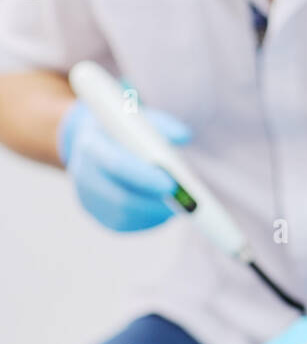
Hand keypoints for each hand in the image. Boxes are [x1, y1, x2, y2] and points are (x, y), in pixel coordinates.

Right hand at [57, 100, 192, 231]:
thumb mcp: (137, 119)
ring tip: (180, 206)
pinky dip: (148, 219)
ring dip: (154, 213)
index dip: (145, 177)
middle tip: (184, 204)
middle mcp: (84, 174)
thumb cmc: (122, 129)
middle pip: (119, 198)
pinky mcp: (96, 213)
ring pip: (123, 216)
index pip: (117, 165)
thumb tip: (184, 135)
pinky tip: (165, 210)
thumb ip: (161, 125)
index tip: (172, 184)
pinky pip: (124, 224)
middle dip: (153, 204)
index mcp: (91, 145)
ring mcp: (87, 197)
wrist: (91, 142)